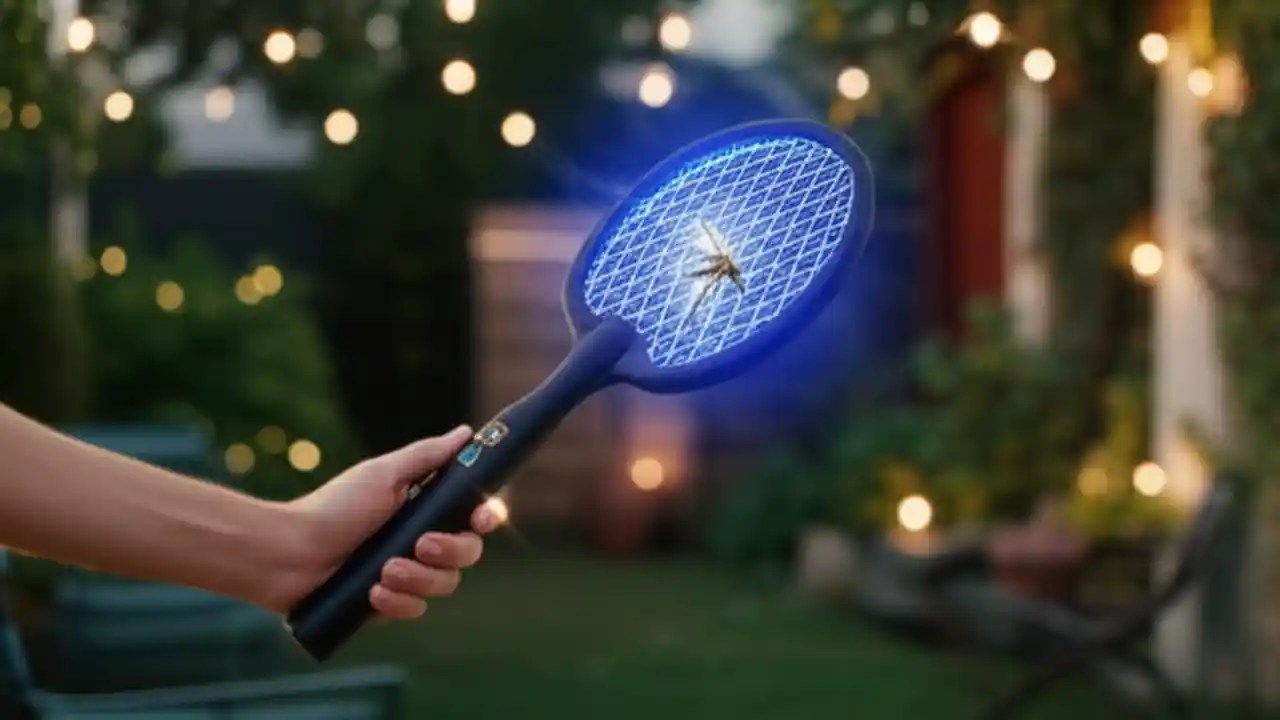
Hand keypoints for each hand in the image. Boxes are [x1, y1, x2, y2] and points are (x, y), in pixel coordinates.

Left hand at [272, 425, 500, 618]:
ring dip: (419, 577)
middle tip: (421, 543)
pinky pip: (415, 609)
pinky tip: (373, 591)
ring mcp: (409, 575)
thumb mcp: (383, 475)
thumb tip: (466, 432)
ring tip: (384, 570)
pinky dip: (397, 601)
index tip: (480, 517)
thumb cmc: (334, 507)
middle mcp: (423, 542)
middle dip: (450, 550)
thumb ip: (428, 456)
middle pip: (468, 552)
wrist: (289, 552)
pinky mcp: (390, 604)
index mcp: (427, 510)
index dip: (488, 516)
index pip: (475, 516)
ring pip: (445, 584)